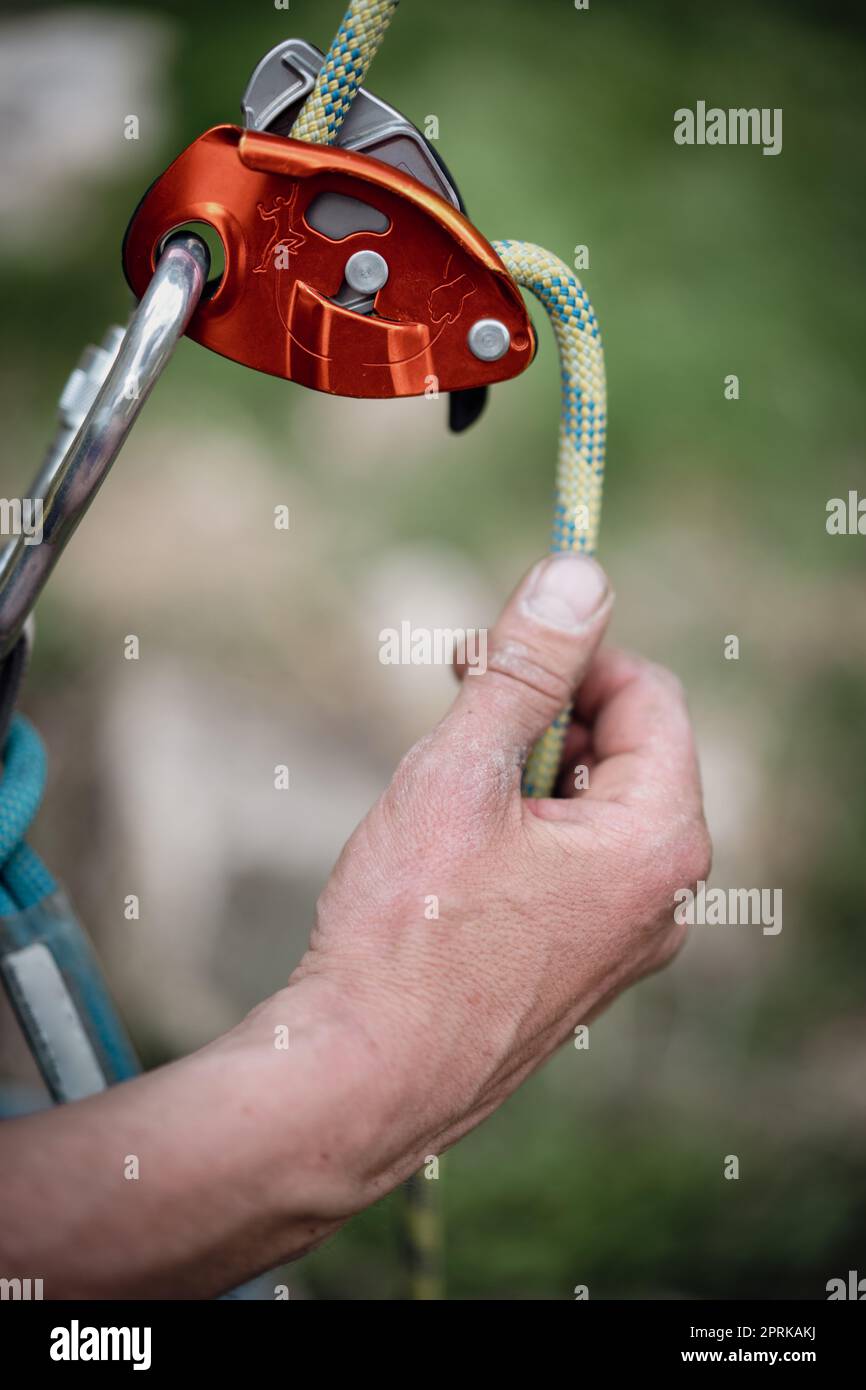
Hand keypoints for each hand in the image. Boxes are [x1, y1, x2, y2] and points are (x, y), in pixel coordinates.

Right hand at [286, 551, 711, 1201]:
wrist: (361, 1078)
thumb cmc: (409, 931)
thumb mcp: (463, 775)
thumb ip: (526, 668)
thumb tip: (578, 573)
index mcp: (657, 842)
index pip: (649, 696)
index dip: (574, 652)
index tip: (494, 641)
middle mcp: (662, 895)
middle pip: (625, 747)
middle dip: (543, 707)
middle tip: (455, 693)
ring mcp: (624, 938)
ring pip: (591, 803)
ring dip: (523, 766)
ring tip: (443, 782)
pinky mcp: (580, 964)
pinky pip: (570, 860)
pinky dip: (520, 826)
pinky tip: (450, 847)